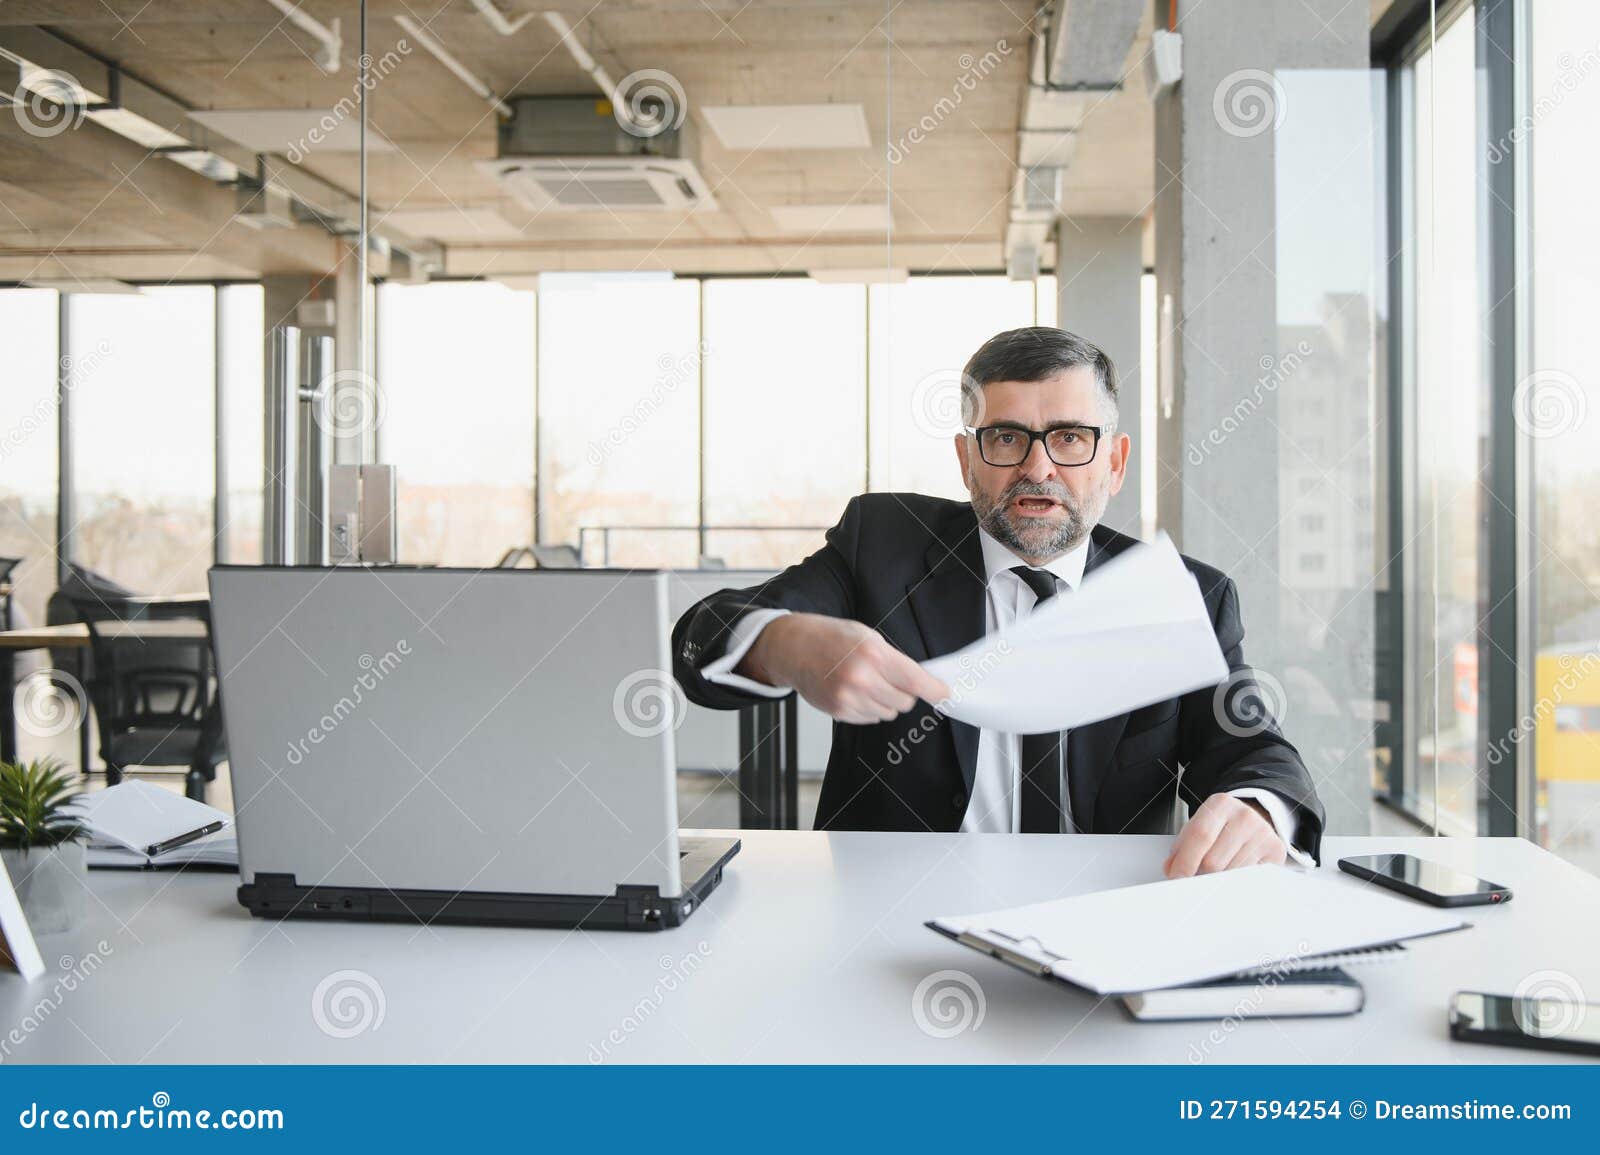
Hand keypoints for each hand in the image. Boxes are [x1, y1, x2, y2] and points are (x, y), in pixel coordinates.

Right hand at [737, 613, 950, 724]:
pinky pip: (870, 718)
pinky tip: (853, 690)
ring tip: (865, 681)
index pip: (915, 681)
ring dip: (885, 701)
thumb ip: (894, 660)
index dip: (935, 690)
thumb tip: (920, 683)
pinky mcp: (840, 711)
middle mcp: (862, 679)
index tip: (945, 694)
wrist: (794, 648)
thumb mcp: (868, 637)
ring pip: (888, 712)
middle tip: (889, 677)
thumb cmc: (831, 637)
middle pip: (905, 701)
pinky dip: (868, 707)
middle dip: (904, 692)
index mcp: (874, 655)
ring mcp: (849, 698)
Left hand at [1163, 795, 1287, 878]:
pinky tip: (1234, 871)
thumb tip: (1171, 869)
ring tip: (1219, 869)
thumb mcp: (1200, 825)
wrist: (1256, 816)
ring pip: (1230, 873)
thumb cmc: (1223, 824)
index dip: (1185, 861)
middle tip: (1196, 876)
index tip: (1177, 877)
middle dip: (1199, 874)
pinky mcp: (1275, 850)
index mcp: (1220, 804)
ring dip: (1218, 879)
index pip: (1199, 835)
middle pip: (1213, 860)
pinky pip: (1249, 878)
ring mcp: (1262, 833)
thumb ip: (1182, 845)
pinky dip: (1237, 881)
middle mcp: (1244, 816)